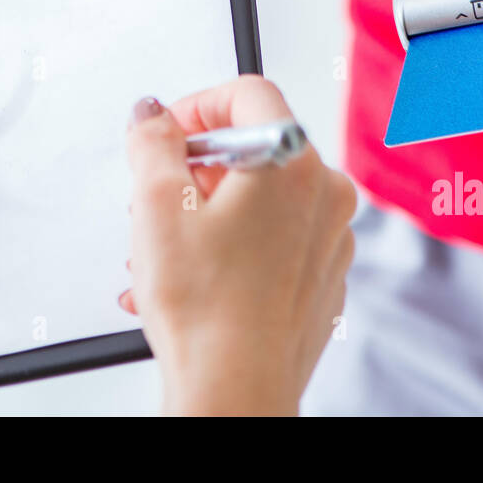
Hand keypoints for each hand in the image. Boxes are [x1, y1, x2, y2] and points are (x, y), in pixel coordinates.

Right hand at [124, 76, 356, 415]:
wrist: (236, 389)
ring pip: (262, 197)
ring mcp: (330, 238)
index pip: (248, 93)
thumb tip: (154, 115)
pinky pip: (275, 238)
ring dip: (208, 213)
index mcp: (293, 161)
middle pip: (256, 147)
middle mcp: (326, 193)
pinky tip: (193, 276)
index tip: (169, 133)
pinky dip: (234, 244)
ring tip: (163, 252)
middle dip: (197, 169)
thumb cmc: (207, 309)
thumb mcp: (155, 204)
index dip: (197, 106)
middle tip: (158, 200)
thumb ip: (152, 140)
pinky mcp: (322, 275)